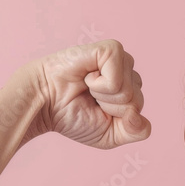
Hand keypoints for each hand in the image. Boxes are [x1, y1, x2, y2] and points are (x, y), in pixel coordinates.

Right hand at [24, 39, 150, 148]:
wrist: (45, 104)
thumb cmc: (74, 116)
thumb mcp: (110, 135)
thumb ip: (136, 132)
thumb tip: (139, 117)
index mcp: (130, 89)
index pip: (139, 111)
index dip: (115, 118)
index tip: (96, 109)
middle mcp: (128, 72)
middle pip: (137, 101)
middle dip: (111, 108)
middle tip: (90, 98)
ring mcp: (120, 59)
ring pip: (129, 92)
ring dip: (105, 97)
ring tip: (87, 87)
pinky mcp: (110, 50)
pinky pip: (118, 80)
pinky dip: (101, 86)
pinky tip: (87, 77)